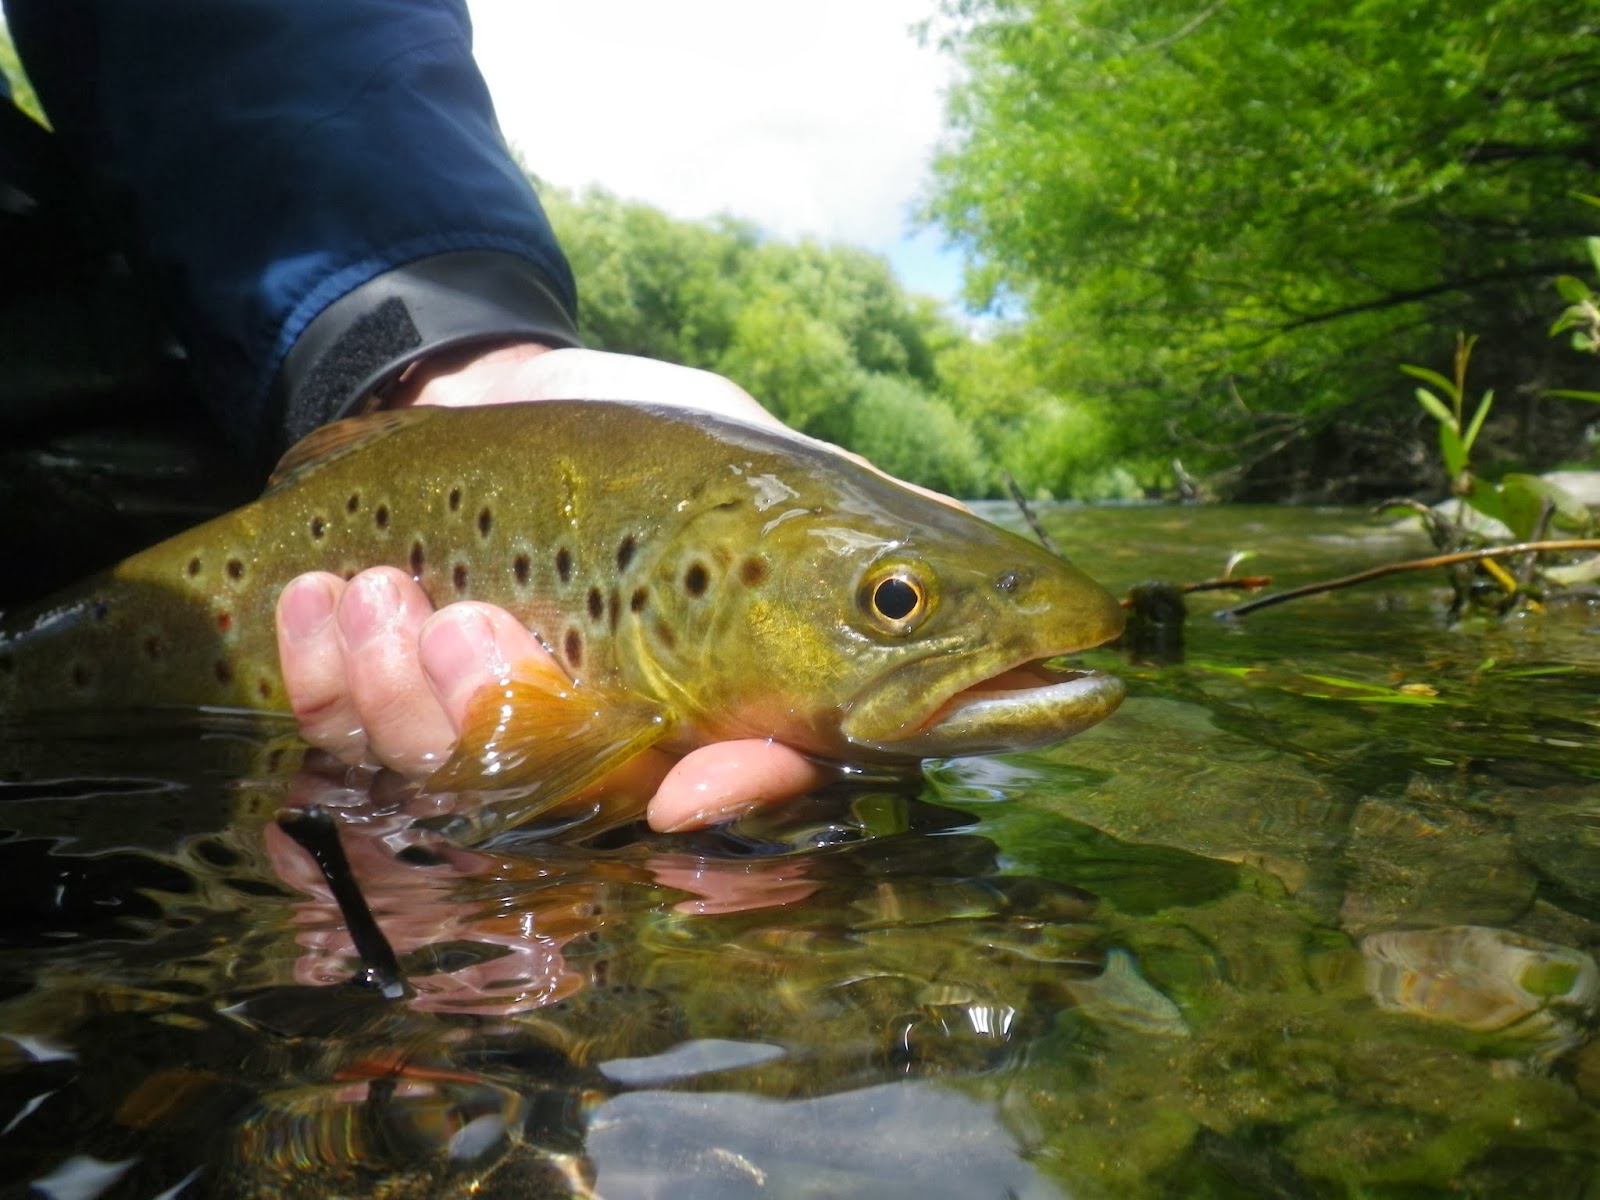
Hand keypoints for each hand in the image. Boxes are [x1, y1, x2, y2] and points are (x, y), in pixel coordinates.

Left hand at [276, 345, 842, 831]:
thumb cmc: (638, 427)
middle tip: (468, 625)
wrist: (496, 387)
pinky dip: (323, 670)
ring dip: (393, 686)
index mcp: (715, 693)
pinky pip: (346, 731)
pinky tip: (321, 598)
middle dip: (500, 720)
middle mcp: (615, 736)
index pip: (755, 780)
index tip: (686, 794)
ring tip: (375, 589)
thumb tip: (959, 576)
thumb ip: (833, 522)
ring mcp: (499, 728)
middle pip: (570, 801)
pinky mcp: (396, 702)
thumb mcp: (750, 452)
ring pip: (445, 772)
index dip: (731, 805)